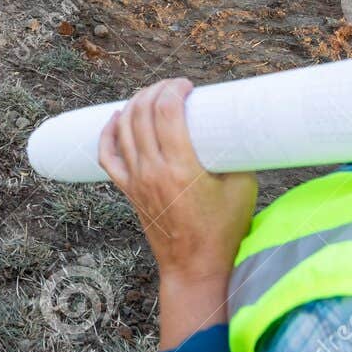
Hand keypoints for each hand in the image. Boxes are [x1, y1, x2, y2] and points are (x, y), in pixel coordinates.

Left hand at [99, 78, 256, 346]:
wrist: (195, 267)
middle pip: (143, 113)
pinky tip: (118, 117)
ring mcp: (136, 180)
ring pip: (123, 128)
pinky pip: (107, 155)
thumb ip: (238, 155)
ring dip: (136, 103)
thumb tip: (237, 125)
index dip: (174, 89)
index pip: (167, 112)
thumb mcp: (243, 188)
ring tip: (152, 95)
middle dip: (156, 90)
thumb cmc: (224, 230)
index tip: (187, 85)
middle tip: (172, 86)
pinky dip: (109, 131)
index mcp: (181, 168)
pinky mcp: (128, 189)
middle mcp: (153, 171)